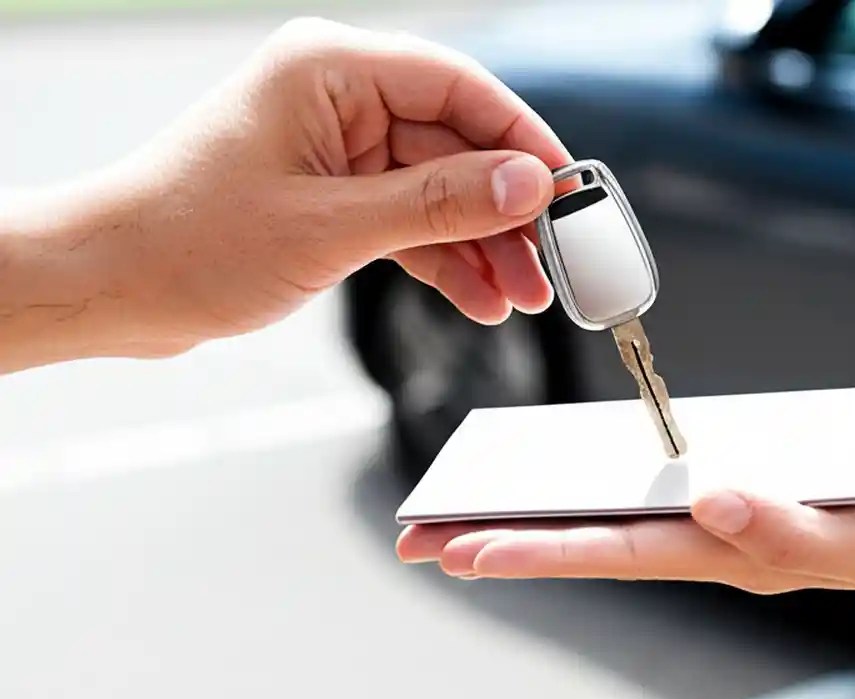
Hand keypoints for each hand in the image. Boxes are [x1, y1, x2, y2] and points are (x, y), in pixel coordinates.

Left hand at [2, 17, 570, 367]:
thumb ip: (437, 204)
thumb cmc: (187, 241)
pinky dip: (443, 258)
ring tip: (522, 294)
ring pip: (438, 189)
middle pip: (455, 144)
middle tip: (553, 261)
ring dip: (482, 243)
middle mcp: (337, 99)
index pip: (456, 87)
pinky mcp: (331, 195)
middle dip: (506, 210)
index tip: (568, 188)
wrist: (112, 286)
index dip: (521, 139)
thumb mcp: (330, 227)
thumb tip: (524, 186)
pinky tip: (479, 298)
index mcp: (329, 70)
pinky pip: (409, 219)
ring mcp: (335, 149)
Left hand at [395, 430, 854, 593]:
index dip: (533, 550)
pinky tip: (583, 471)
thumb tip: (705, 503)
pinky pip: (668, 485)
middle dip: (510, 540)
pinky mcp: (754, 480)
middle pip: (598, 538)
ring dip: (549, 512)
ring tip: (481, 509)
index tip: (457, 548)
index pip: (612, 552)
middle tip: (427, 537)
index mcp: (736, 553)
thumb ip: (787, 528)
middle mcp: (721, 539)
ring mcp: (733, 514)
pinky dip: (611, 481)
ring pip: (624, 515)